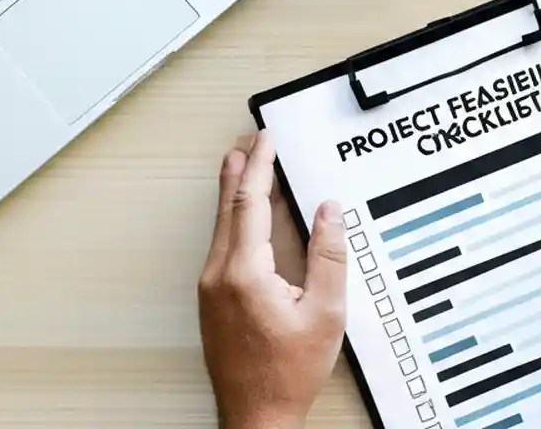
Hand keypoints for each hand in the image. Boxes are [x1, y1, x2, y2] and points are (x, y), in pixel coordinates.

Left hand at [198, 131, 347, 428]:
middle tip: (249, 140)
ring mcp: (210, 289)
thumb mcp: (326, 312)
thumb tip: (329, 213)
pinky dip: (234, 219)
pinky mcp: (212, 301)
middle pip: (228, 208)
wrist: (256, 417)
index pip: (250, 203)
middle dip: (239, 170)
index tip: (266, 139)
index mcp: (245, 272)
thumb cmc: (288, 373)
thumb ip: (330, 256)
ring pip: (222, 226)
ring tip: (243, 167)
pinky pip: (222, 245)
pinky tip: (246, 217)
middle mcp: (219, 275)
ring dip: (235, 192)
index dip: (259, 166)